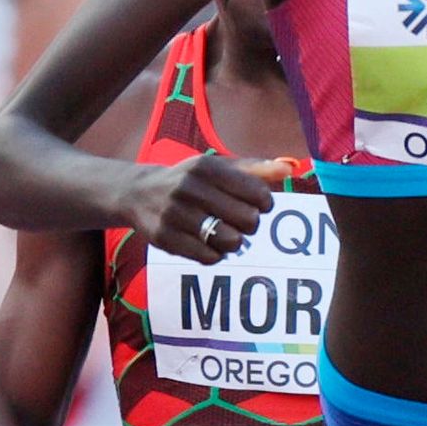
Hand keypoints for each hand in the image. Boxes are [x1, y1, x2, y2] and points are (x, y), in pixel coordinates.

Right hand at [124, 154, 291, 263]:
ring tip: (226, 233)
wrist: (138, 193)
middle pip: (248, 220)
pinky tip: (210, 244)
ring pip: (230, 241)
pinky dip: (216, 255)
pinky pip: (208, 257)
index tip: (258, 205)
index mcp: (208, 167)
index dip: (265, 204)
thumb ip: (255, 170)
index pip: (258, 193)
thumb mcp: (219, 167)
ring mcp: (175, 214)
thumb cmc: (191, 180)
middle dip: (251, 224)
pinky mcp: (165, 238)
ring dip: (235, 242)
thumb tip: (289, 169)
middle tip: (241, 222)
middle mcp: (190, 188)